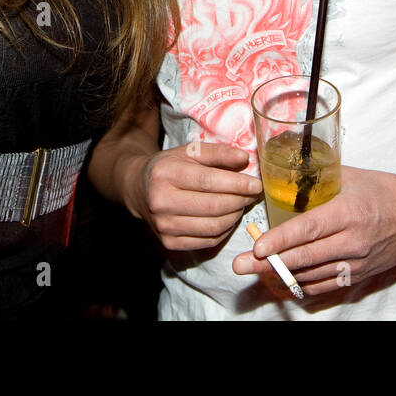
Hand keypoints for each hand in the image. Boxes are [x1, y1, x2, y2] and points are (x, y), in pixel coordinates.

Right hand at [125, 140, 262, 251]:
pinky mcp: (169, 243)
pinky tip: (227, 217)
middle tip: (253, 193)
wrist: (139, 189)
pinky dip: (225, 230)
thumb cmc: (169, 167)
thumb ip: (217, 153)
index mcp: (166, 173)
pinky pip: (208, 241)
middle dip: (240, 200)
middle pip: (214, 206)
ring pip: (214, 226)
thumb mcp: (189, 151)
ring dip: (235, 216)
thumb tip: (244, 158)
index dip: (237, 184)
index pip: (209, 181)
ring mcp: (164, 226)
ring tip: (241, 204)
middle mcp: (161, 202)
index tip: (256, 184)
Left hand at [231, 166, 395, 295]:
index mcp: (348, 212)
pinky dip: (304, 285)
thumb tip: (283, 176)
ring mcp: (357, 262)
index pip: (308, 229)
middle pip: (304, 257)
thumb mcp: (350, 177)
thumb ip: (318, 180)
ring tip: (256, 273)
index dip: (280, 240)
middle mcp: (353, 241)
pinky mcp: (361, 275)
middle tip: (240, 265)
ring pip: (312, 275)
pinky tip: (285, 282)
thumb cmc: (384, 190)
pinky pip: (327, 285)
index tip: (257, 247)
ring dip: (282, 275)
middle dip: (269, 264)